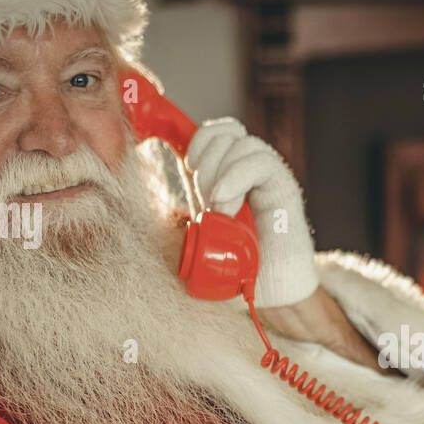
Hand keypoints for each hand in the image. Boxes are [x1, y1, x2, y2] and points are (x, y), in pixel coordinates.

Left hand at [185, 118, 318, 307]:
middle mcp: (243, 172)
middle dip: (203, 158)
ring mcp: (264, 177)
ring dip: (219, 171)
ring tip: (219, 209)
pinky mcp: (283, 186)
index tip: (169, 150)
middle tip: (203, 198)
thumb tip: (141, 204)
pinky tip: (229, 203)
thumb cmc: (234, 270)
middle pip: (220, 132)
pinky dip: (237, 176)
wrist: (270, 292)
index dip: (185, 131)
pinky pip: (259, 160)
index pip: (206, 134)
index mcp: (219, 178)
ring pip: (238, 141)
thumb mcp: (195, 239)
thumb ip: (177, 217)